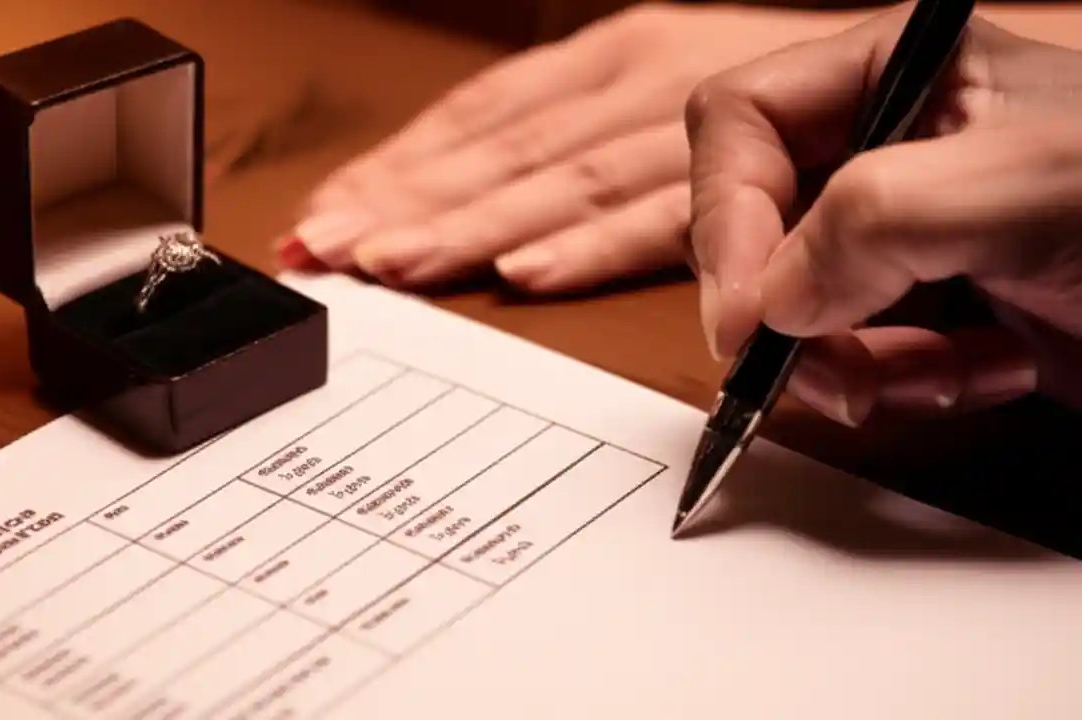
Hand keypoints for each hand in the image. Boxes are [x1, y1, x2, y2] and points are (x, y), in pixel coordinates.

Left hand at [277, 4, 865, 293]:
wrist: (925, 84)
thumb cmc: (788, 103)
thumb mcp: (664, 98)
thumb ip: (583, 151)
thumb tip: (496, 223)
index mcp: (611, 59)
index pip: (479, 117)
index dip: (396, 167)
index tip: (326, 219)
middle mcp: (638, 81)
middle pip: (500, 151)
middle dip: (406, 205)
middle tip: (330, 252)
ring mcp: (692, 128)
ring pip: (559, 180)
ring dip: (470, 226)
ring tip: (391, 266)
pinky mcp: (750, 177)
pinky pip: (658, 216)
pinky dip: (590, 243)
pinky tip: (526, 273)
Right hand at [686, 8, 1081, 425]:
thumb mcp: (1025, 186)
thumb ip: (876, 220)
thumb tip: (768, 302)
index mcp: (893, 71)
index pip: (739, 126)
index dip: (728, 218)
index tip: (751, 316)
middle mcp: (884, 144)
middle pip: (755, 226)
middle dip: (790, 313)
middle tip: (830, 373)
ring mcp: (905, 232)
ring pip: (795, 306)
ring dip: (852, 363)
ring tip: (937, 376)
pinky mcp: (929, 304)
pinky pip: (857, 351)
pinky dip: (906, 381)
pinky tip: (986, 372)